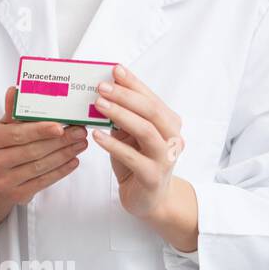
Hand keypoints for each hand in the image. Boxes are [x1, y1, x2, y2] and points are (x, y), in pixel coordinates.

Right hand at [0, 86, 87, 205]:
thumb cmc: (5, 143)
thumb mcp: (5, 125)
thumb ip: (14, 111)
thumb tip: (15, 90)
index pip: (17, 134)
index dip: (40, 130)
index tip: (61, 126)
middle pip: (32, 151)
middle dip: (60, 141)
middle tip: (80, 132)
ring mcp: (3, 181)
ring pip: (41, 166)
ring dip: (64, 154)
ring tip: (81, 144)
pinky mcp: (16, 195)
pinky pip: (44, 181)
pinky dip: (61, 170)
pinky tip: (73, 160)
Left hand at [90, 64, 186, 225]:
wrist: (151, 200)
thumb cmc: (138, 162)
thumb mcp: (131, 136)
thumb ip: (124, 116)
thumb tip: (104, 91)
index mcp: (169, 124)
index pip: (151, 98)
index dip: (134, 83)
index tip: (115, 69)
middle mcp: (172, 138)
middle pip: (151, 111)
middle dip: (125, 96)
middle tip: (101, 86)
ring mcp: (165, 158)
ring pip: (145, 131)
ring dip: (120, 115)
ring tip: (98, 104)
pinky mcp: (152, 177)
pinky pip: (131, 157)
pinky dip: (113, 144)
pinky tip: (96, 135)